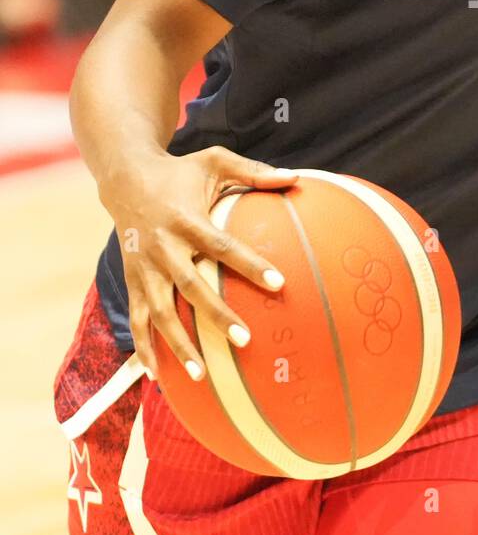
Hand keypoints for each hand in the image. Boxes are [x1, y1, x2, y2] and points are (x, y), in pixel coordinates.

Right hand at [99, 145, 297, 381]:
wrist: (124, 178)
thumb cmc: (179, 171)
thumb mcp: (215, 160)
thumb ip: (254, 171)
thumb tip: (296, 177)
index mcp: (187, 220)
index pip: (222, 246)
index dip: (250, 264)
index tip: (279, 283)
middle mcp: (163, 247)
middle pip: (190, 286)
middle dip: (216, 315)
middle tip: (245, 340)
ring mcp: (143, 267)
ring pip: (159, 312)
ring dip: (178, 345)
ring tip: (201, 375)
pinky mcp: (130, 280)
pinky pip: (136, 318)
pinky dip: (143, 347)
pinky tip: (157, 375)